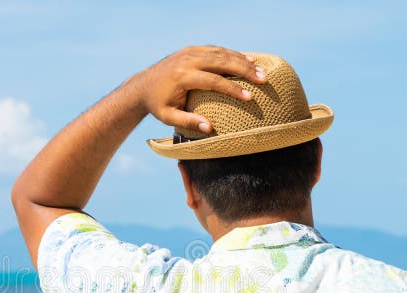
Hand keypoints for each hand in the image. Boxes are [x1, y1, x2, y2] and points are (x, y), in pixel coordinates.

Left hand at [133, 46, 266, 132]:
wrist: (143, 86)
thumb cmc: (157, 105)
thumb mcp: (168, 117)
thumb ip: (188, 121)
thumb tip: (209, 129)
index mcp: (182, 76)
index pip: (213, 81)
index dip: (233, 88)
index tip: (249, 96)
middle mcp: (187, 60)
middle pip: (221, 62)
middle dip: (244, 70)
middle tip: (263, 79)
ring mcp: (190, 52)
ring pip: (221, 53)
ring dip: (242, 60)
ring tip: (261, 70)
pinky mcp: (192, 50)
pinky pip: (216, 50)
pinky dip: (233, 55)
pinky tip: (248, 61)